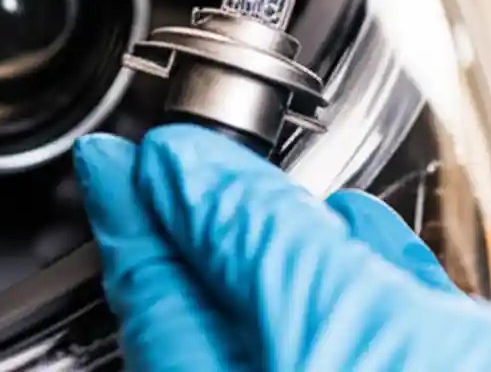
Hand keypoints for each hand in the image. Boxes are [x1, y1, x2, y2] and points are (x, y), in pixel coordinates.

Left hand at [73, 124, 490, 370]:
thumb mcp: (353, 333)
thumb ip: (259, 248)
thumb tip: (184, 175)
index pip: (160, 310)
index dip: (134, 223)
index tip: (115, 158)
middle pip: (219, 315)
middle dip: (194, 225)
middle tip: (164, 156)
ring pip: (296, 316)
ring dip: (272, 237)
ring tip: (245, 175)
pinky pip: (375, 328)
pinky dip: (360, 268)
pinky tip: (357, 226)